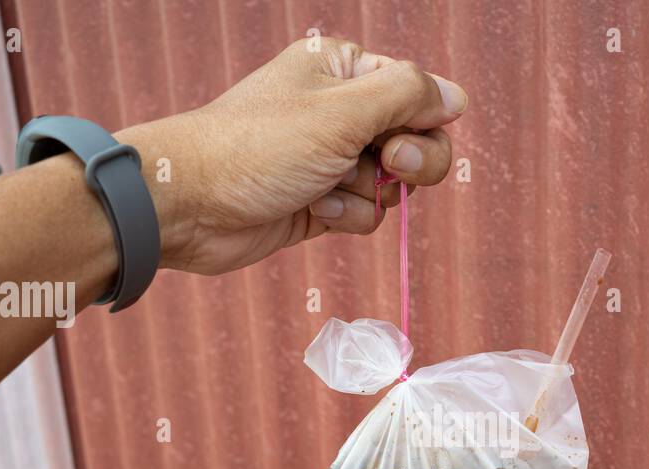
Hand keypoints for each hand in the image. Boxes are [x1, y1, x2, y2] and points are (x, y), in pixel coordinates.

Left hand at [118, 36, 467, 275]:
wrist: (191, 204)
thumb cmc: (258, 147)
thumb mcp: (343, 110)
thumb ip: (408, 96)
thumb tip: (457, 97)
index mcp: (344, 70)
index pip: (420, 94)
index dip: (423, 124)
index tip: (397, 142)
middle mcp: (340, 111)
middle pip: (415, 141)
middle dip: (404, 166)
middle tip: (381, 168)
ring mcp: (330, 159)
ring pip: (391, 185)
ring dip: (367, 196)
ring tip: (323, 189)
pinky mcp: (319, 202)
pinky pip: (364, 214)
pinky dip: (347, 218)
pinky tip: (311, 211)